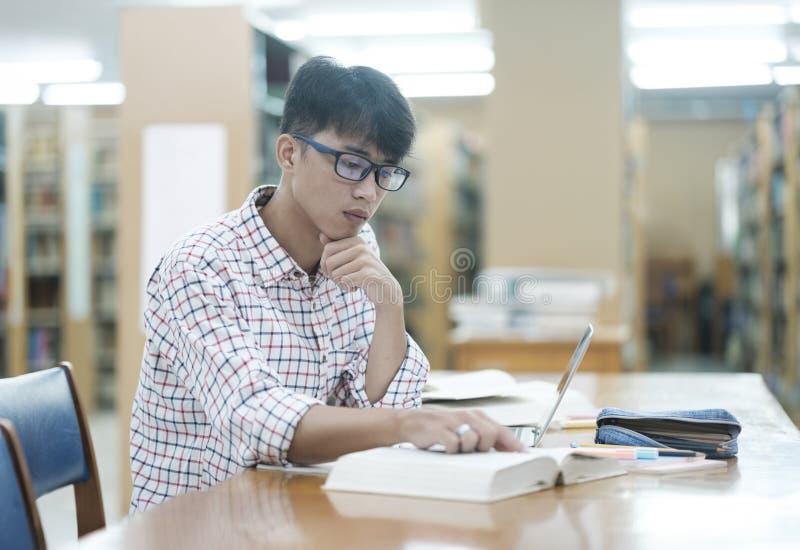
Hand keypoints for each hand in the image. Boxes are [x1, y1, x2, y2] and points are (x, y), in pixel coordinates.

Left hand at [319, 233, 401, 305]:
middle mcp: (361, 247)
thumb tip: (321, 235)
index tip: (336, 271)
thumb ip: (338, 247)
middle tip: (343, 279)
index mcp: (357, 240)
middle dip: (332, 275)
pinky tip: (356, 287)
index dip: (326, 264)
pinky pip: (344, 281)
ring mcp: (365, 260)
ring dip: (340, 283)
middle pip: (329, 262)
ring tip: (352, 283)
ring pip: (335, 274)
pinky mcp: (367, 274)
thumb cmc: (365, 273)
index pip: (328, 249)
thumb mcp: (352, 258)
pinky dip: (347, 287)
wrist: (387, 290)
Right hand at [396, 409, 524, 452]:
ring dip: (465, 449)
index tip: (525, 455)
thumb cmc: (442, 429)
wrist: (412, 422)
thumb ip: (484, 438)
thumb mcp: (465, 429)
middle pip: (490, 434)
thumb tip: (508, 451)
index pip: (502, 430)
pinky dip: (451, 450)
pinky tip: (444, 448)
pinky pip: (453, 445)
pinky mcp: (439, 430)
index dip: (514, 443)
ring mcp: (453, 422)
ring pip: (472, 440)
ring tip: (455, 447)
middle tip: (472, 450)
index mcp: (477, 416)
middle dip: (485, 447)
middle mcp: (467, 416)